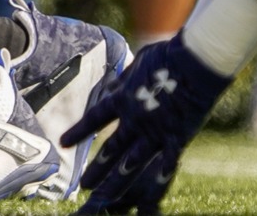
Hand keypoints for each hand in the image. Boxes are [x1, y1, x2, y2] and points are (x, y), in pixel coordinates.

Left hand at [62, 33, 231, 214]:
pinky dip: (156, 185)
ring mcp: (154, 132)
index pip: (94, 119)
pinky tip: (147, 204)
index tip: (63, 142)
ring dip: (115, 183)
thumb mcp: (137, 63)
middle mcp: (134, 120)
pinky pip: (165, 167)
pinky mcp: (176, 139)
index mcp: (122, 98)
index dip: (79, 132)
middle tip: (83, 187)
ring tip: (101, 199)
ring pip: (131, 165)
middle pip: (111, 150)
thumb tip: (114, 85)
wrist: (193, 61)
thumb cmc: (167, 55)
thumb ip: (124, 78)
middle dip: (97, 170)